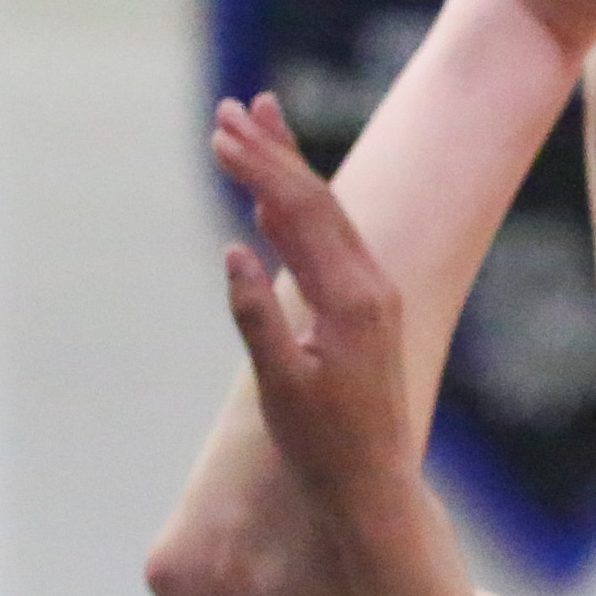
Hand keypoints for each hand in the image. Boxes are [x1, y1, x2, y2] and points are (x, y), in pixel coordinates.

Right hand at [216, 101, 408, 506]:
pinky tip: (271, 192)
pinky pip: (326, 242)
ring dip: (287, 168)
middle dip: (272, 150)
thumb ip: (258, 319)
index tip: (222, 134)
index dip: (262, 168)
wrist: (373, 489)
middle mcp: (369, 286)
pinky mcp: (362, 308)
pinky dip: (295, 208)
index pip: (303, 213)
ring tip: (255, 121)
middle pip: (318, 199)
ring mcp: (370, 294)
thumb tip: (234, 252)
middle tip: (230, 107)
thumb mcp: (282, 389)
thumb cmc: (324, 448)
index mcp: (353, 300)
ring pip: (326, 214)